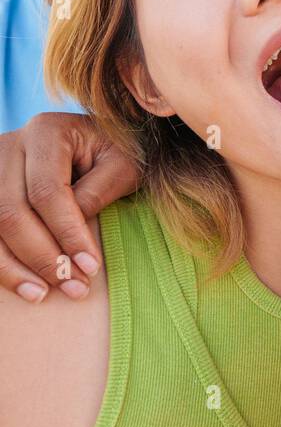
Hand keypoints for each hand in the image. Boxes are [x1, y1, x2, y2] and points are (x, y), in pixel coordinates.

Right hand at [0, 113, 139, 301]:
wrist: (95, 143)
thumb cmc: (114, 154)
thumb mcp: (123, 164)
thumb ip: (101, 191)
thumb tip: (72, 234)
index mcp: (46, 132)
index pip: (47, 191)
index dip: (67, 233)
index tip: (91, 267)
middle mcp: (11, 146)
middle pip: (11, 211)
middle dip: (43, 257)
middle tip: (75, 287)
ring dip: (16, 268)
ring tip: (45, 294)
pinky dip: (2, 265)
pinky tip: (25, 286)